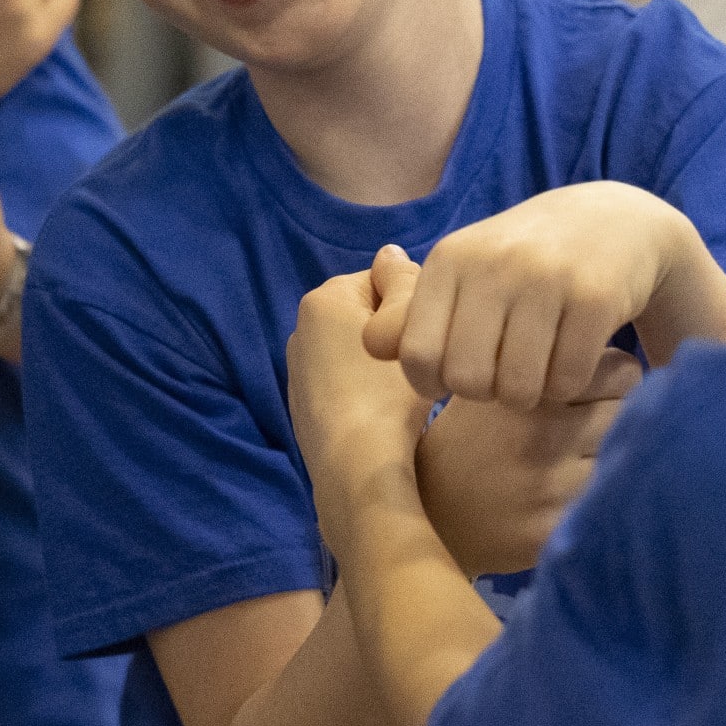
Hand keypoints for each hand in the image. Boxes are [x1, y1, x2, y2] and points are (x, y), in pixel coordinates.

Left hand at [289, 246, 433, 499]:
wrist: (357, 472)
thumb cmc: (388, 396)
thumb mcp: (411, 327)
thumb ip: (406, 281)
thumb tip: (390, 253)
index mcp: (322, 300)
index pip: (384, 280)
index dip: (414, 307)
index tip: (428, 337)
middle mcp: (300, 330)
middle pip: (368, 315)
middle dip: (395, 334)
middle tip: (418, 367)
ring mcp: (297, 371)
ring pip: (357, 351)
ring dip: (381, 364)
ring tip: (402, 395)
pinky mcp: (301, 407)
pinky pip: (343, 383)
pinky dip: (363, 391)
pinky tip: (381, 415)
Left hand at [364, 182, 704, 407]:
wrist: (616, 221)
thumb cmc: (522, 262)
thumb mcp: (464, 270)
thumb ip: (412, 311)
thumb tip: (370, 346)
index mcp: (452, 258)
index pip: (415, 354)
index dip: (431, 383)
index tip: (453, 376)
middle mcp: (495, 263)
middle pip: (467, 380)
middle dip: (484, 393)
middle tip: (501, 376)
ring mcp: (548, 278)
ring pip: (518, 387)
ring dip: (528, 395)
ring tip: (535, 371)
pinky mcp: (596, 297)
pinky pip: (566, 380)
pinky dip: (567, 386)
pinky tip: (570, 362)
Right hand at [417, 349, 640, 575]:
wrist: (424, 509)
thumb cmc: (467, 438)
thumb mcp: (493, 382)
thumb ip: (544, 361)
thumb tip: (611, 347)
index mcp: (531, 392)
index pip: (623, 372)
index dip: (613, 381)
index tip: (597, 392)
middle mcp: (545, 437)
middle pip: (629, 415)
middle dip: (617, 418)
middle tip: (593, 429)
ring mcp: (551, 488)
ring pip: (622, 462)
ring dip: (610, 462)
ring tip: (582, 464)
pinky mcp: (552, 531)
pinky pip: (604, 506)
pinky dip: (596, 502)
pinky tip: (571, 498)